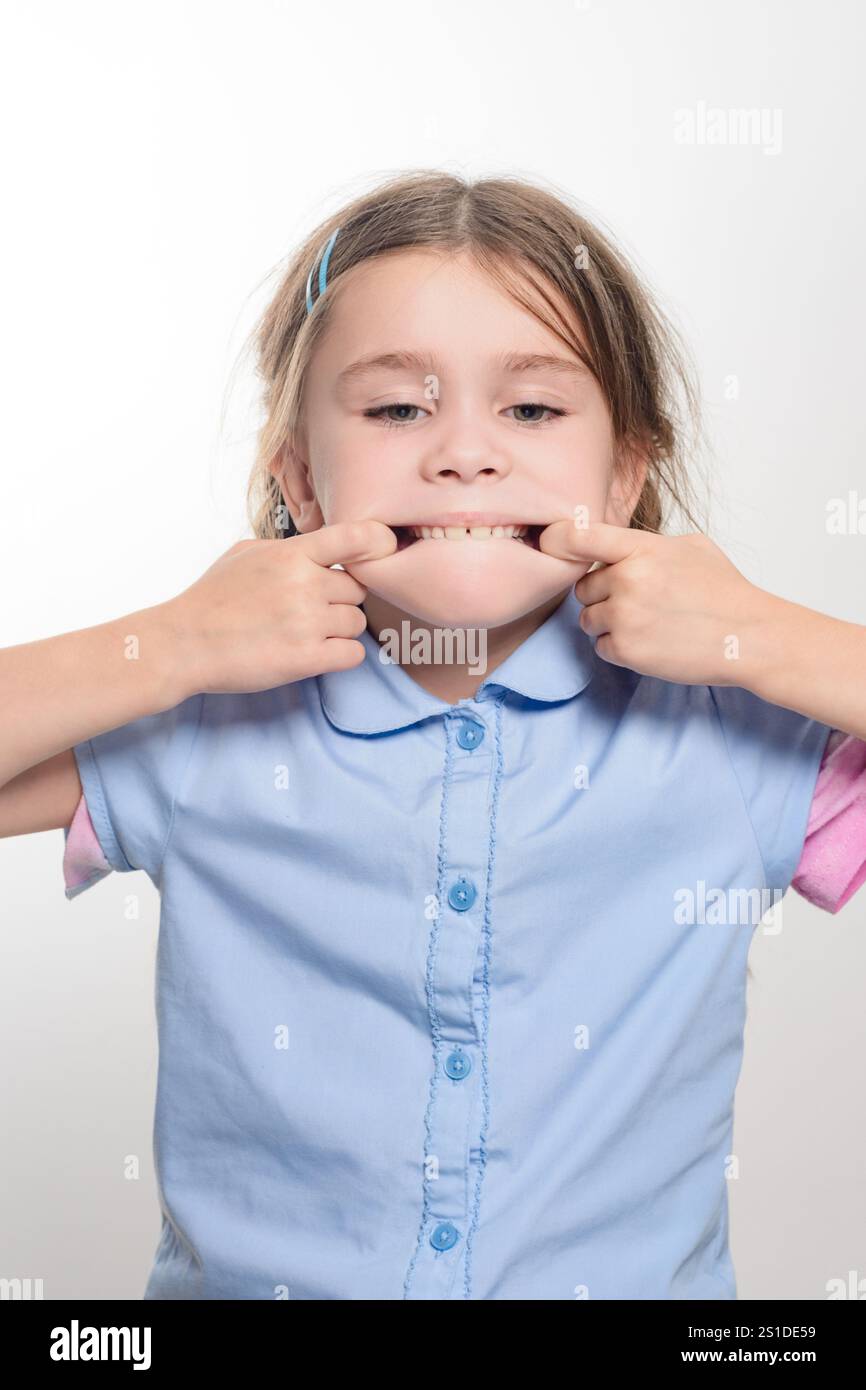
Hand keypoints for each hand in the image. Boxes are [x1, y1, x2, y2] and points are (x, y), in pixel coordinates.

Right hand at [166, 520, 396, 695]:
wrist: (184, 643)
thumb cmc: (211, 598)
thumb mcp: (245, 553)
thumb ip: (287, 548)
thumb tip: (319, 546)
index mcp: (291, 554)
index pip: (356, 537)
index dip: (378, 542)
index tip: (384, 551)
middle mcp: (305, 585)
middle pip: (358, 589)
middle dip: (341, 600)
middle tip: (312, 610)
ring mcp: (307, 623)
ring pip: (356, 622)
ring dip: (339, 630)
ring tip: (306, 633)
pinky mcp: (306, 659)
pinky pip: (353, 654)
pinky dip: (341, 656)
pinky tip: (317, 653)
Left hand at [539, 519, 774, 685]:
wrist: (747, 635)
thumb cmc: (724, 590)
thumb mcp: (691, 547)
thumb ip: (646, 545)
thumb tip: (614, 546)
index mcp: (641, 549)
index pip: (578, 536)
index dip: (556, 540)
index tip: (547, 544)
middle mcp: (627, 580)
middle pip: (583, 587)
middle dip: (603, 595)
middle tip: (638, 601)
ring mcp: (624, 617)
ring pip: (588, 619)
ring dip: (608, 623)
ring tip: (647, 623)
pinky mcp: (626, 650)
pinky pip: (600, 646)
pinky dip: (618, 648)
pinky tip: (649, 642)